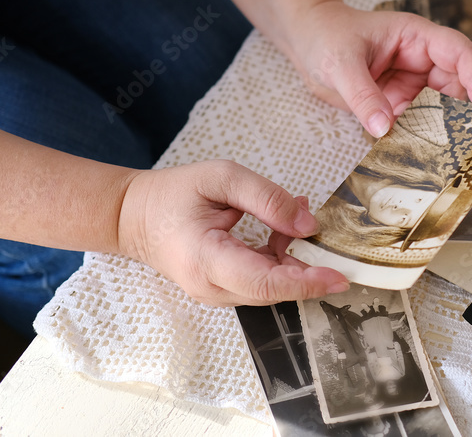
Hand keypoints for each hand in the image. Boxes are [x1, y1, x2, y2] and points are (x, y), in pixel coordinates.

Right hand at [116, 160, 348, 305]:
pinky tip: (284, 229)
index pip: (265, 282)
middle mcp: (212, 287)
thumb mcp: (221, 178)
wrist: (132, 216)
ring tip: (296, 219)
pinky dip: (281, 259)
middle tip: (334, 244)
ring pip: (271, 287)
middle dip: (310, 269)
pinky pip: (261, 280)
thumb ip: (267, 199)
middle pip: (274, 290)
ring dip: (295, 259)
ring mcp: (216, 293)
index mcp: (206, 260)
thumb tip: (308, 224)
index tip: (338, 276)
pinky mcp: (223, 289)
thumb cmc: (172, 194)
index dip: (306, 282)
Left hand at [287, 0, 471, 136]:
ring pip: (437, 110)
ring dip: (437, 131)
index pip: (458, 53)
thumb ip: (363, 95)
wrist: (306, 42)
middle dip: (459, 114)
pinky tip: (413, 154)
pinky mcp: (397, 104)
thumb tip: (384, 127)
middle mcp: (418, 60)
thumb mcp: (341, 62)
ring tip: (438, 154)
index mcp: (415, 37)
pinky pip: (415, 123)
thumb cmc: (326, 34)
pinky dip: (416, 139)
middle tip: (462, 142)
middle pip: (455, 87)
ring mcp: (409, 84)